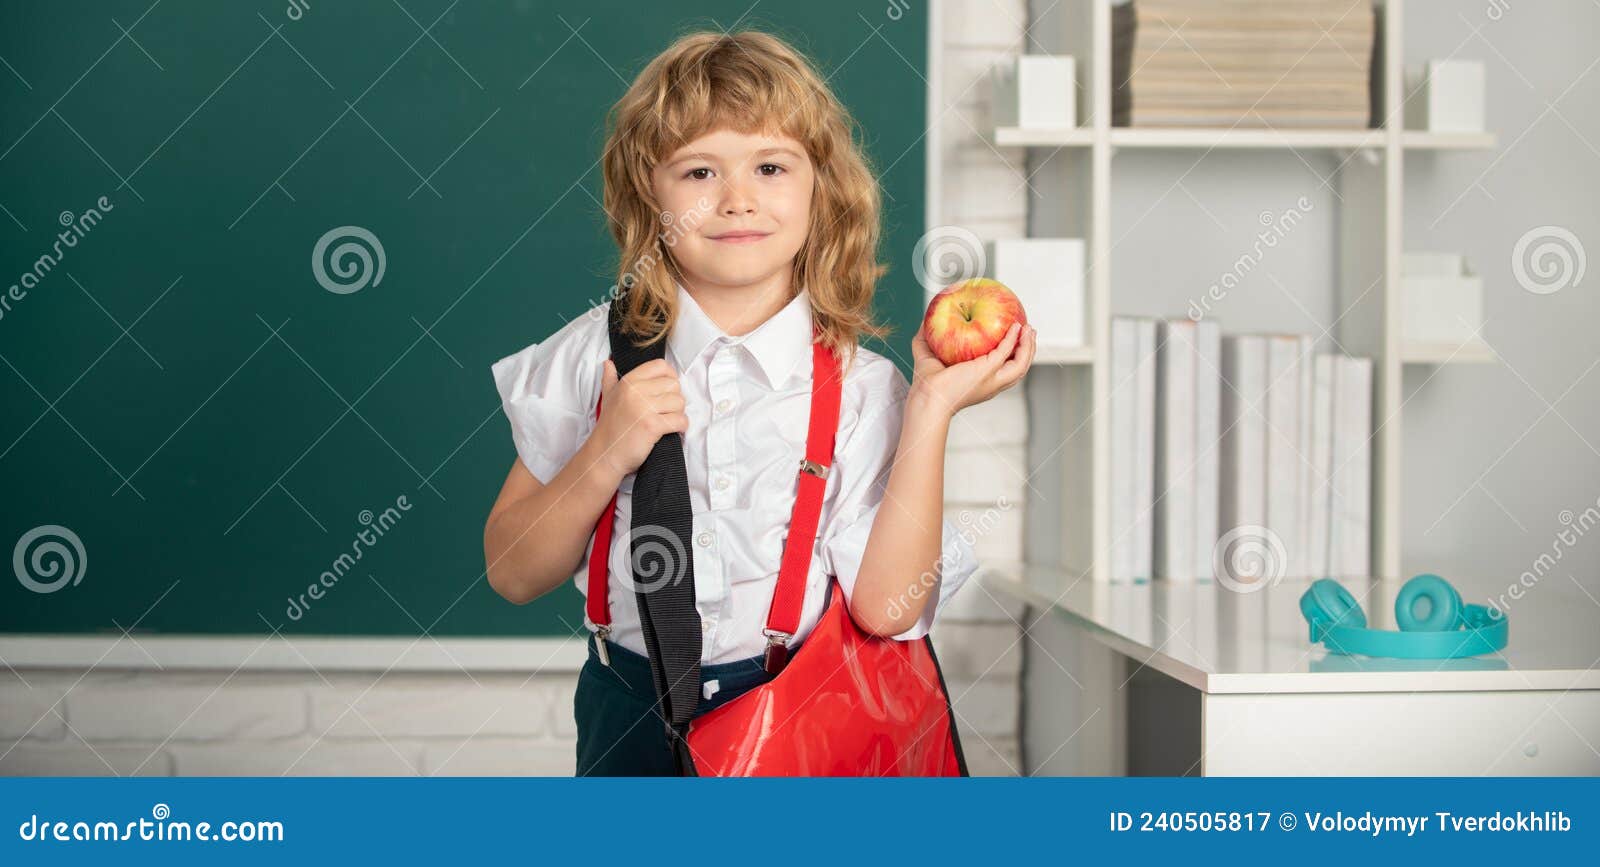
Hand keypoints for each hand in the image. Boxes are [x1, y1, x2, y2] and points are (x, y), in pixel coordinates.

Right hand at [592, 358, 687, 476]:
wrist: (604, 455)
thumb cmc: (609, 428)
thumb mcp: (607, 398)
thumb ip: (609, 379)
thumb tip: (608, 363)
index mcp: (628, 382)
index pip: (661, 366)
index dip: (670, 376)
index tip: (668, 390)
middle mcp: (635, 391)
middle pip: (674, 385)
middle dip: (675, 399)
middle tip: (667, 411)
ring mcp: (643, 408)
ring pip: (679, 402)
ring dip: (678, 414)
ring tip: (668, 421)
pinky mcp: (651, 426)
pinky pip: (680, 420)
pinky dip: (681, 427)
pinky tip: (672, 431)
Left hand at [909, 323, 1035, 418]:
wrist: (927, 398)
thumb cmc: (926, 385)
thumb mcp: (927, 356)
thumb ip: (926, 337)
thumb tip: (925, 320)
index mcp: (982, 383)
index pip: (1005, 370)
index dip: (1014, 355)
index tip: (1016, 340)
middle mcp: (991, 384)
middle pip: (1020, 368)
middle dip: (1028, 350)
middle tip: (1029, 332)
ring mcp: (992, 379)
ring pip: (1021, 364)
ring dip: (1029, 345)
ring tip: (1029, 328)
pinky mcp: (987, 371)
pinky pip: (1006, 352)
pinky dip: (1013, 339)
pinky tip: (1015, 327)